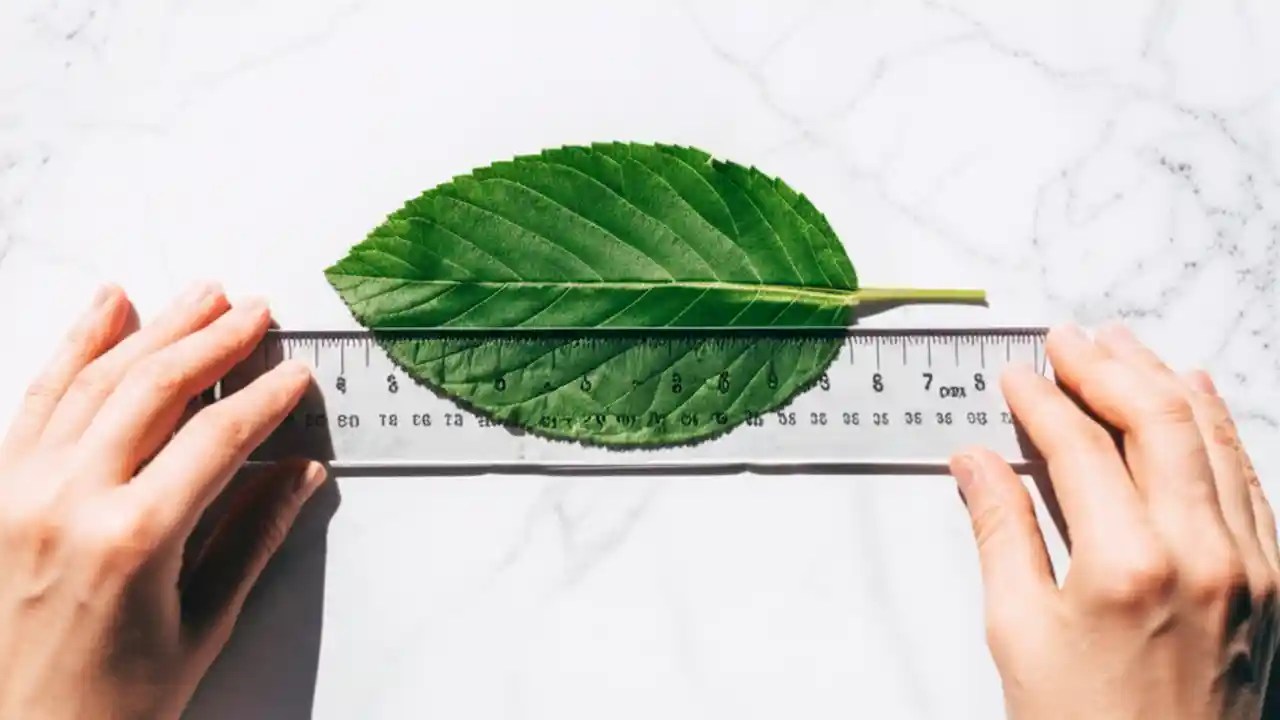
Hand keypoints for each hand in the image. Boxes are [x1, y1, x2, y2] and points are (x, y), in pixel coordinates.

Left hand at [0, 283, 324, 719]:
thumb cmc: (104, 707)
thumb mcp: (199, 629)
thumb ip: (251, 540)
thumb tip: (296, 477)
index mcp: (133, 539)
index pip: (217, 437)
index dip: (265, 398)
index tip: (295, 375)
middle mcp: (69, 500)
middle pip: (155, 388)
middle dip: (213, 339)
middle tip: (254, 310)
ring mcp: (21, 490)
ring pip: (95, 379)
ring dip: (153, 329)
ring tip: (198, 296)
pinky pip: (37, 398)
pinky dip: (72, 347)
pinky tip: (105, 310)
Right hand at [952, 324, 1277, 718]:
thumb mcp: (1019, 633)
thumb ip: (1001, 533)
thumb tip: (976, 464)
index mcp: (1128, 566)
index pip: (1083, 447)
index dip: (1044, 400)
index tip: (1018, 376)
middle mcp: (1203, 555)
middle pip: (1158, 422)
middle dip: (1109, 367)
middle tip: (1070, 339)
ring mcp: (1250, 567)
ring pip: (1212, 440)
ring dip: (1165, 382)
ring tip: (1126, 346)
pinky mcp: (1272, 583)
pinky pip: (1249, 481)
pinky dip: (1219, 430)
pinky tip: (1196, 400)